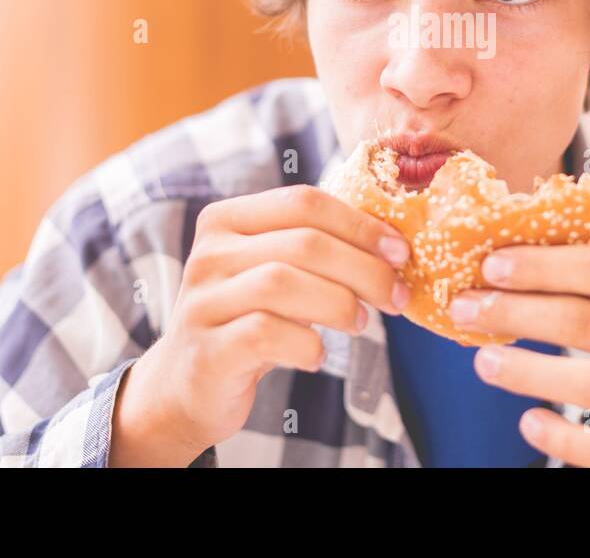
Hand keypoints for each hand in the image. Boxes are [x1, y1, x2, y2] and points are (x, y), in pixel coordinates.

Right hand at [110, 185, 412, 466]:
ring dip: (339, 303)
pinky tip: (318, 355)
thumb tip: (393, 247)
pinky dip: (305, 343)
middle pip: (303, 243)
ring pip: (283, 282)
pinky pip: (265, 333)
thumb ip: (316, 250)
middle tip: (398, 296)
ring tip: (361, 322)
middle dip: (364, 268)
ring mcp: (203, 301)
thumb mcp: (274, 273)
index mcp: (227, 219)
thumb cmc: (248, 320)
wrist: (188, 387)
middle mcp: (209, 253)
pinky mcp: (207, 350)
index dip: (360, 224)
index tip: (401, 252)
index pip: (304, 202)